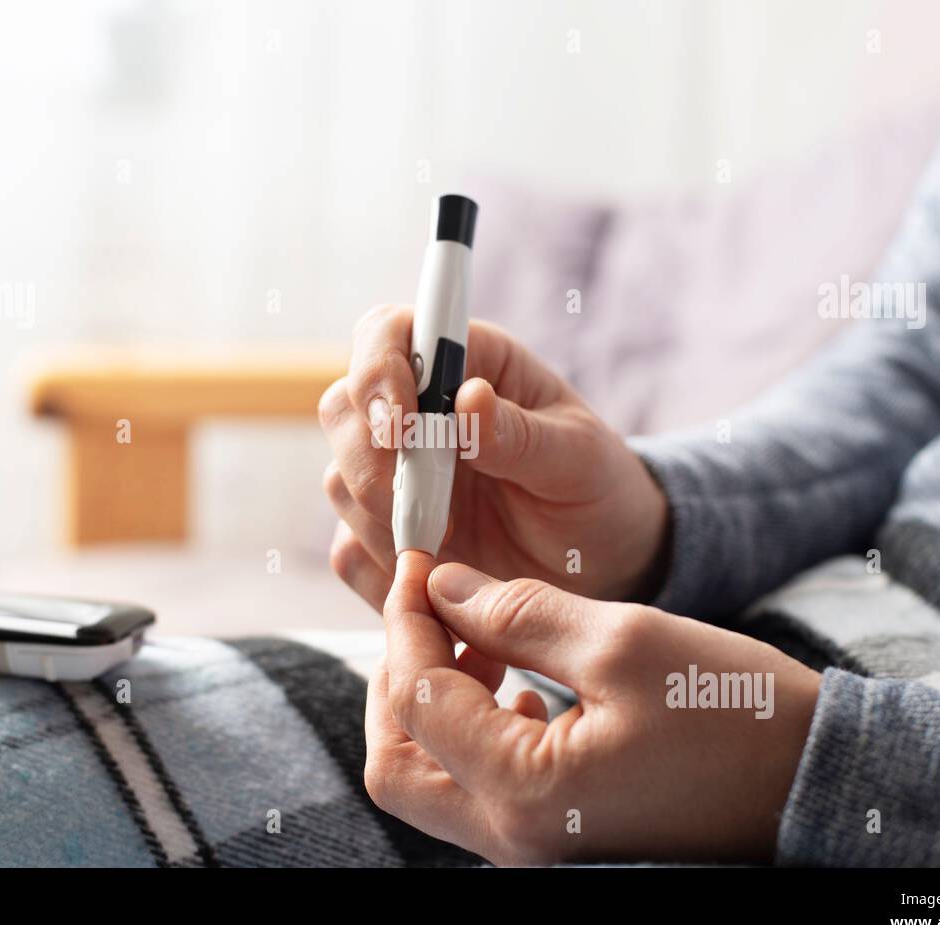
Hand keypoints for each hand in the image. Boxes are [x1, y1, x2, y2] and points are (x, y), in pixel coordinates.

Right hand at [319, 304, 668, 610]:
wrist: (601, 563)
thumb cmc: (595, 489)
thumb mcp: (577, 459)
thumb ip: (522, 434)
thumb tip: (469, 398)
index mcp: (466, 363)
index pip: (388, 334)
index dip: (376, 370)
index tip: (400, 427)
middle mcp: (415, 411)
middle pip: (344, 407)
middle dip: (371, 461)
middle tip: (426, 510)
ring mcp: (393, 474)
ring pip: (338, 480)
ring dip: (381, 521)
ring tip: (448, 548)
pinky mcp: (384, 533)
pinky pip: (350, 549)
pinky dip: (384, 568)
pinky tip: (437, 576)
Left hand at [365, 552, 821, 864]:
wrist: (815, 787)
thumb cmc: (735, 714)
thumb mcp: (624, 642)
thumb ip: (519, 612)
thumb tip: (444, 587)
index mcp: (526, 792)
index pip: (417, 700)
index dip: (406, 621)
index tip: (420, 566)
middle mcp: (517, 837)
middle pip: (398, 765)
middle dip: (398, 679)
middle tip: (431, 611)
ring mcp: (536, 845)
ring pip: (432, 780)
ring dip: (434, 704)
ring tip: (479, 639)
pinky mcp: (558, 836)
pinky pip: (479, 789)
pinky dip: (473, 731)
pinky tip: (518, 685)